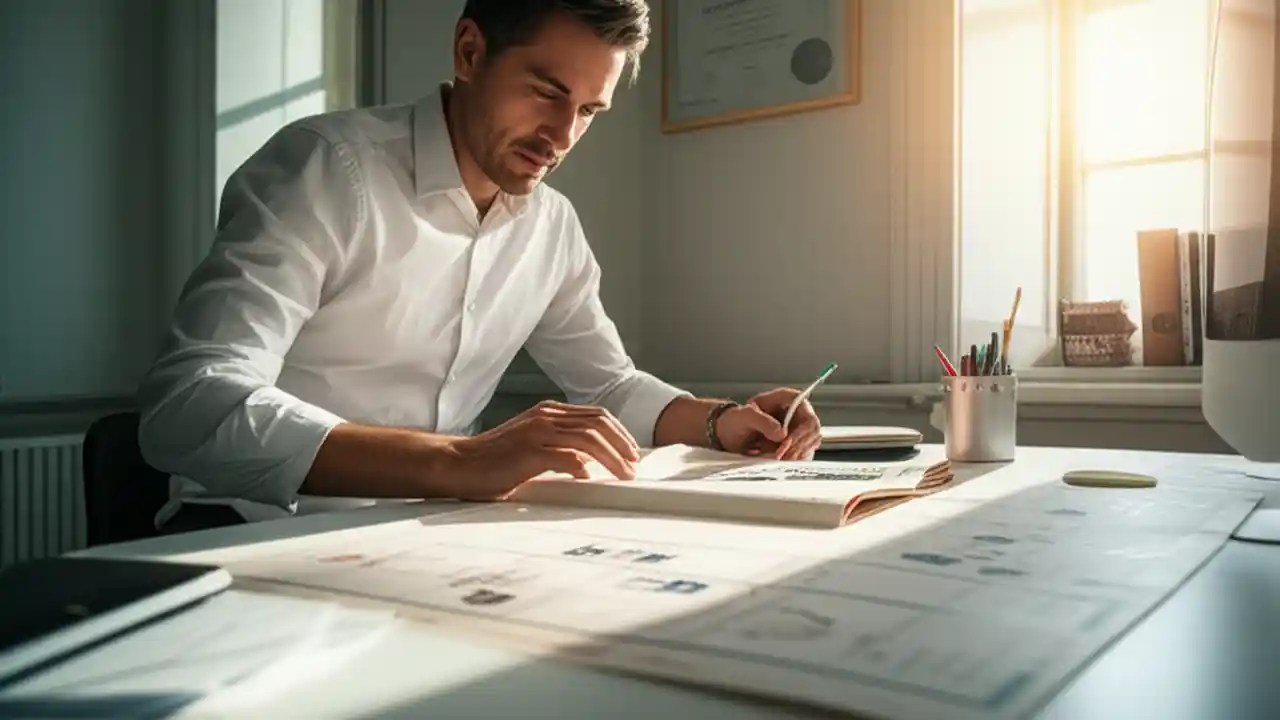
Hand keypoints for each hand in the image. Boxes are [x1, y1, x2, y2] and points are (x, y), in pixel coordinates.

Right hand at [439, 400, 639, 500]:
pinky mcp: (527, 451)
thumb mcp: (532, 444)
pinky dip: (582, 466)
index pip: (596, 415)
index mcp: (549, 412)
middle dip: (622, 444)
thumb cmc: (494, 460)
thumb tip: (592, 461)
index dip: (619, 432)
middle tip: (634, 465)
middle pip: (598, 423)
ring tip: (623, 474)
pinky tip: (589, 477)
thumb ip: (559, 445)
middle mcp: (546, 417)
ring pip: (588, 438)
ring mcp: (536, 432)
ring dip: (611, 458)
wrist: (458, 463)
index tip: (631, 452)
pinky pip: (564, 456)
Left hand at [716, 388, 821, 460]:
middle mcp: (798, 413)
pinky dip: (794, 459)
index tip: (785, 444)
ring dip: (796, 454)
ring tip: (777, 458)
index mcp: (789, 399)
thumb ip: (762, 421)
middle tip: (780, 456)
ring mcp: (799, 428)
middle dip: (797, 447)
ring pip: (810, 444)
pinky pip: (804, 453)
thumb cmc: (737, 420)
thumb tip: (781, 433)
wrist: (731, 433)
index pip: (808, 417)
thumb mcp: (745, 416)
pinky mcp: (796, 442)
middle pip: (813, 433)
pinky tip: (780, 460)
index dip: (800, 433)